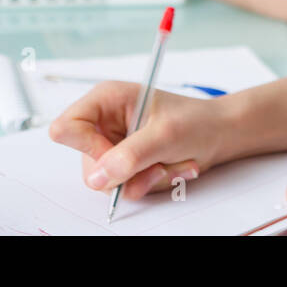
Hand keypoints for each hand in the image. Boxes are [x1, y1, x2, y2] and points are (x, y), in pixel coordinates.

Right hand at [48, 81, 231, 198]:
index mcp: (106, 99)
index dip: (87, 148)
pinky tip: (169, 168)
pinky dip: (149, 184)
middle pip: (87, 163)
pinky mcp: (125, 163)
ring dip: (143, 179)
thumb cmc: (197, 122)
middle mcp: (104, 121)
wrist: (220, 134)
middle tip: (157, 165)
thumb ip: (130, 156)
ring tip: (169, 163)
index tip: (118, 155)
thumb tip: (98, 178)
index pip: (66, 128)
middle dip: (125, 171)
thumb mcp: (165, 135)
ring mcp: (113, 144)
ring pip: (106, 181)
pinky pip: (124, 187)